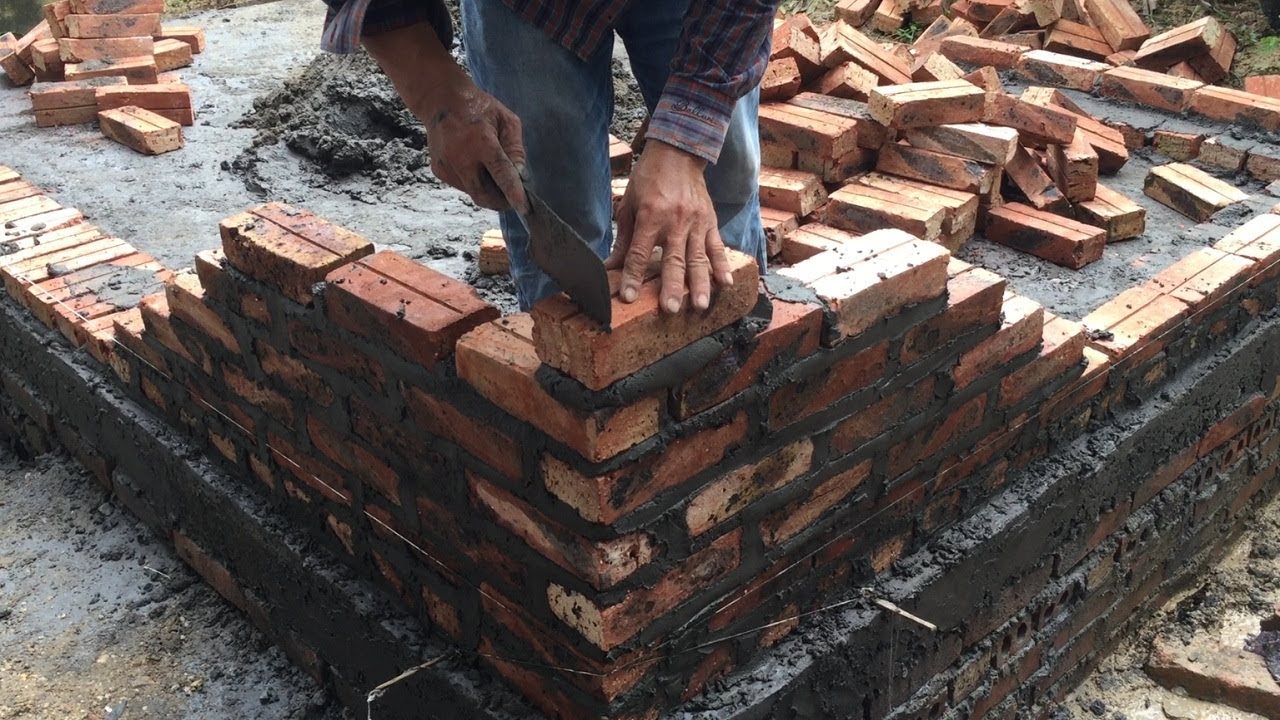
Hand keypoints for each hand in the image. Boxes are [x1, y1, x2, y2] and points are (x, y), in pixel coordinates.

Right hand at [412, 68, 527, 213]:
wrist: (440, 100)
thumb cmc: (478, 108)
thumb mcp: (506, 119)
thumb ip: (515, 148)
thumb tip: (520, 175)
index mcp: (481, 141)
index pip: (500, 173)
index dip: (513, 193)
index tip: (524, 208)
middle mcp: (460, 156)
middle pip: (484, 194)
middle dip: (501, 202)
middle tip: (514, 200)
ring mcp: (447, 165)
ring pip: (474, 192)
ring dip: (488, 190)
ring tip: (490, 170)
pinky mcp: (439, 171)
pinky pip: (463, 185)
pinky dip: (474, 182)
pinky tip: (474, 163)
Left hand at [607, 141, 733, 313]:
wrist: (678, 153)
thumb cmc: (649, 178)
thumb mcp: (629, 204)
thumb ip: (623, 238)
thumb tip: (610, 265)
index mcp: (650, 216)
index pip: (639, 252)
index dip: (632, 276)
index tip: (628, 297)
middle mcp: (674, 220)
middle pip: (673, 259)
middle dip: (672, 286)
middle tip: (671, 309)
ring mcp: (696, 222)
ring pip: (698, 258)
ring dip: (700, 284)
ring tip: (700, 305)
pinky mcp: (710, 221)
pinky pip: (717, 247)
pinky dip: (722, 266)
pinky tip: (726, 283)